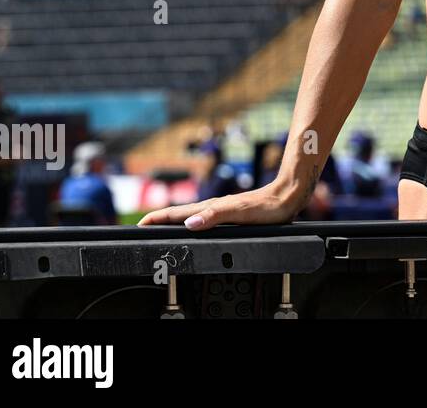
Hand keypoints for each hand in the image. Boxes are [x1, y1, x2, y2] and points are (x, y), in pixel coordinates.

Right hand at [137, 182, 303, 229]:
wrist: (287, 197)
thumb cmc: (267, 206)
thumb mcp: (240, 213)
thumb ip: (215, 216)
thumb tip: (189, 224)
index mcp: (211, 207)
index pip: (177, 213)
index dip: (158, 219)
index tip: (140, 224)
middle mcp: (214, 207)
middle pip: (180, 213)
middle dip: (160, 220)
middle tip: (143, 227)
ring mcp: (222, 209)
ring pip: (191, 215)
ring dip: (173, 221)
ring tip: (161, 228)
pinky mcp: (231, 213)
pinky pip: (204, 218)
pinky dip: (191, 222)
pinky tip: (194, 227)